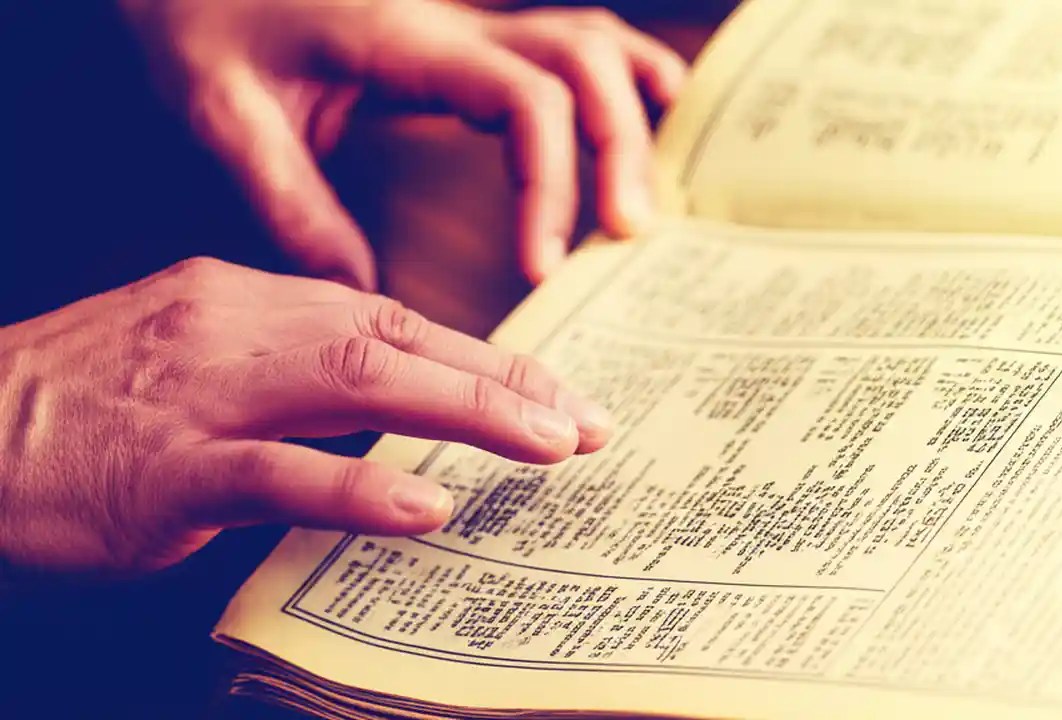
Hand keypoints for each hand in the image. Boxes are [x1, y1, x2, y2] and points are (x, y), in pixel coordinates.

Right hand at [0, 257, 611, 578]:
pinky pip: (277, 472)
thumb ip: (286, 369)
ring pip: (358, 382)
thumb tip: (385, 393)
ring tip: (549, 444)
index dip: (483, 357)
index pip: (393, 318)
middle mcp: (237, 328)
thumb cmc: (79, 404)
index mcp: (249, 301)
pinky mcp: (168, 469)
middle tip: (587, 422)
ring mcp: (203, 395)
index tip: (555, 393)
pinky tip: (428, 503)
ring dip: (468, 411)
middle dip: (504, 380)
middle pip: (398, 338)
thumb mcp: (192, 357)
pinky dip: (359, 484)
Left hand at [118, 0, 686, 287]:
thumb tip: (364, 295)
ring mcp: (467, 21)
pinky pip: (570, 40)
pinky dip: (621, 77)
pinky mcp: (466, 39)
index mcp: (406, 41)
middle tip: (624, 236)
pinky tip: (647, 118)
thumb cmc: (200, 31)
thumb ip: (292, 206)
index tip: (539, 269)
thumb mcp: (226, 120)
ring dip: (632, 112)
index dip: (550, 184)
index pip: (523, 99)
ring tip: (645, 195)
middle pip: (584, 60)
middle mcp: (454, 21)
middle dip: (618, 149)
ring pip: (591, 39)